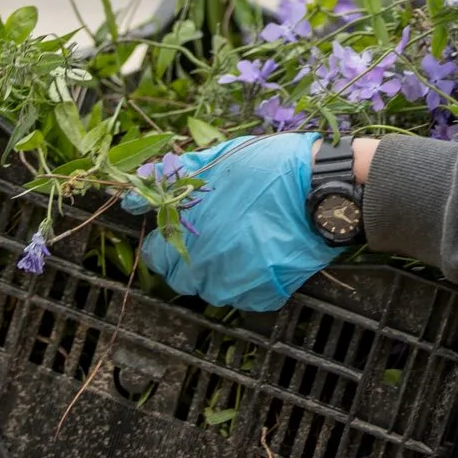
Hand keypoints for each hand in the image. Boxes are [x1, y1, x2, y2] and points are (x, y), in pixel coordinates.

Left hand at [138, 133, 335, 311]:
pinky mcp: (265, 294)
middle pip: (180, 278)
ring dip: (218, 273)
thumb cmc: (269, 168)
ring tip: (239, 245)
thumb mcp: (218, 160)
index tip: (179, 231)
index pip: (156, 253)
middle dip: (188, 260)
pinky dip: (248, 283)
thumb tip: (135, 193)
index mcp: (189, 232)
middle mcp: (206, 264)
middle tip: (213, 237)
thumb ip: (174, 177)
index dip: (166, 240)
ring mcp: (236, 283)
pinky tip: (260, 257)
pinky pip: (245, 297)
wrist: (321, 187)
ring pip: (211, 291)